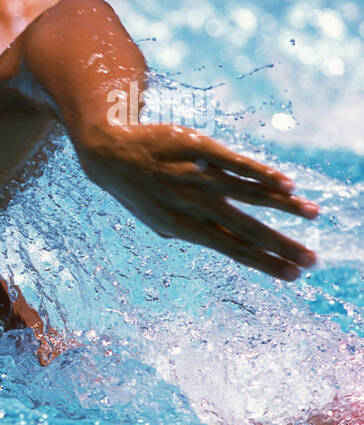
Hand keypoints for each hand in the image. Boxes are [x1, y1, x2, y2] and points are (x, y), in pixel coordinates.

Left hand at [79, 123, 318, 279]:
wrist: (110, 153)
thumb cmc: (142, 192)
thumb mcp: (162, 220)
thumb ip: (193, 233)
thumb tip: (227, 248)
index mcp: (184, 227)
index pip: (232, 249)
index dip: (264, 262)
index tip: (295, 275)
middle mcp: (192, 204)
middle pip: (244, 228)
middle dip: (280, 245)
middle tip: (313, 259)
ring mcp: (196, 176)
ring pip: (245, 194)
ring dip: (282, 206)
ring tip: (312, 214)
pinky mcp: (198, 149)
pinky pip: (234, 163)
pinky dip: (259, 174)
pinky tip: (285, 183)